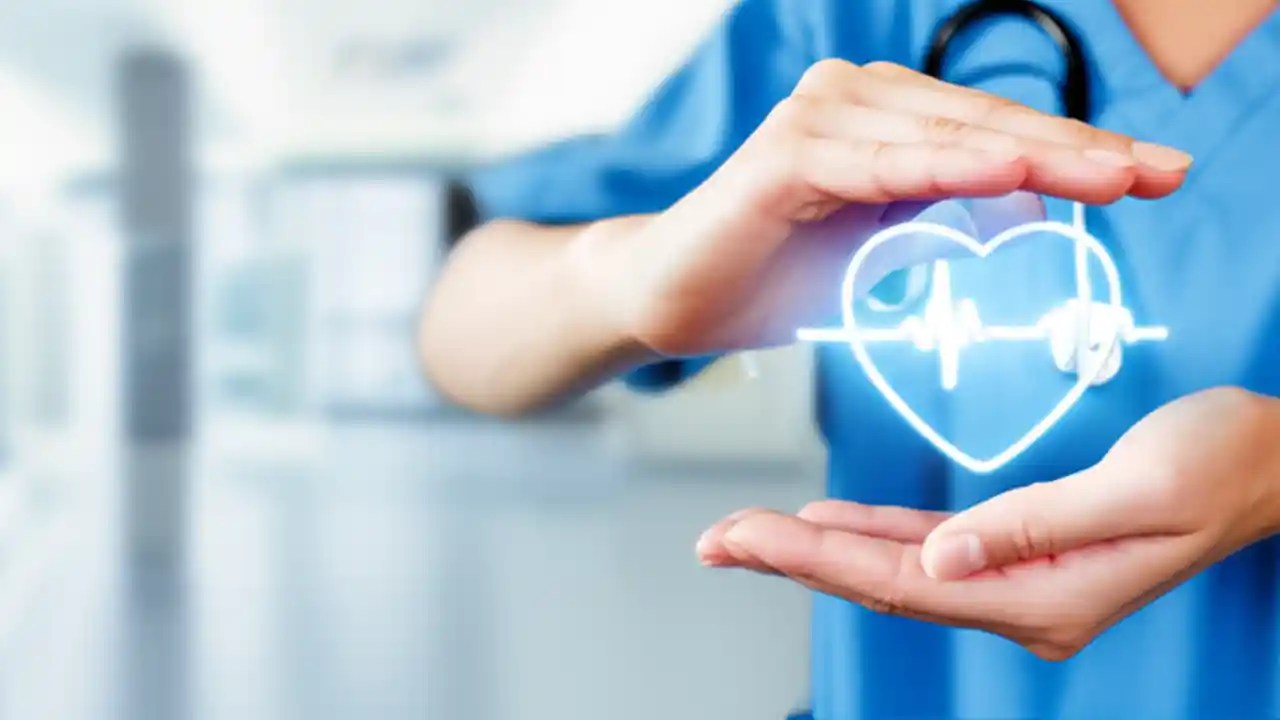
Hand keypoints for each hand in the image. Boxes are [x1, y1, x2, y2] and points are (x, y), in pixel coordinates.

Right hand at [579, 59, 1191, 355]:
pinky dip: (945, 168)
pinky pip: (881, 165)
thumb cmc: (769, 278)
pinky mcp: (785, 157)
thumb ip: (939, 222)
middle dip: (1077, 150)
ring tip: (1110, 175)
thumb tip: (1019, 211)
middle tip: (1160, 173)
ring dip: (1030, 156)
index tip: (1152, 175)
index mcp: (879, 122)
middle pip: (984, 125)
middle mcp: (851, 103)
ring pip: (943, 138)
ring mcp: (817, 122)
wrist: (670, 301)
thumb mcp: (876, 251)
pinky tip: (1009, 175)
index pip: (994, 134)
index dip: (1075, 153)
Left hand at [696, 387, 1279, 659]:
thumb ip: (1035, 525)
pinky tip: (828, 522)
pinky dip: (873, 533)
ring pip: (895, 565)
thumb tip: (937, 558)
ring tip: (746, 536)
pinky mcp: (1021, 545)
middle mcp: (1022, 599)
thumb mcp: (1138, 489)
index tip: (742, 536)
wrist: (1270, 461)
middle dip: (793, 557)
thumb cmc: (1220, 463)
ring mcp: (1019, 578)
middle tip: (712, 539)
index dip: (813, 557)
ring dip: (819, 549)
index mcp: (1044, 594)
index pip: (901, 579)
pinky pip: (928, 544)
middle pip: (882, 579)